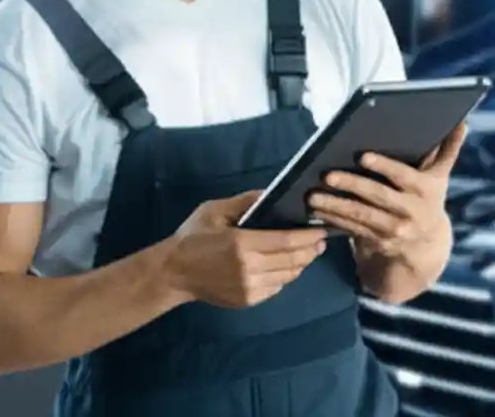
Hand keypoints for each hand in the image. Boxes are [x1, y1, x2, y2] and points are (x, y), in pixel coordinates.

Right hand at [164, 190, 327, 308]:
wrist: (173, 273)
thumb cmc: (193, 237)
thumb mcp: (214, 211)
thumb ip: (245, 201)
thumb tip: (272, 194)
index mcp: (242, 244)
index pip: (286, 241)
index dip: (308, 236)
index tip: (321, 229)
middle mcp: (249, 269)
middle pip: (292, 260)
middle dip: (311, 250)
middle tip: (321, 240)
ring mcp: (250, 288)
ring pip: (288, 276)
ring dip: (302, 263)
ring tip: (308, 252)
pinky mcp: (248, 300)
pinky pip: (277, 287)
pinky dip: (286, 276)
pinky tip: (287, 265)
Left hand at [309, 122, 467, 257]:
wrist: (426, 245)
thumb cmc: (428, 198)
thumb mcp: (440, 176)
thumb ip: (448, 149)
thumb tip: (462, 122)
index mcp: (425, 191)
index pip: (403, 176)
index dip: (384, 167)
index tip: (362, 156)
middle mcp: (410, 212)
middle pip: (378, 197)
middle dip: (352, 186)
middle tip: (328, 175)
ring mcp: (393, 229)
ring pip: (361, 216)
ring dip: (335, 206)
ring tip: (313, 196)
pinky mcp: (376, 241)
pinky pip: (352, 229)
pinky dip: (333, 219)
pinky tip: (316, 210)